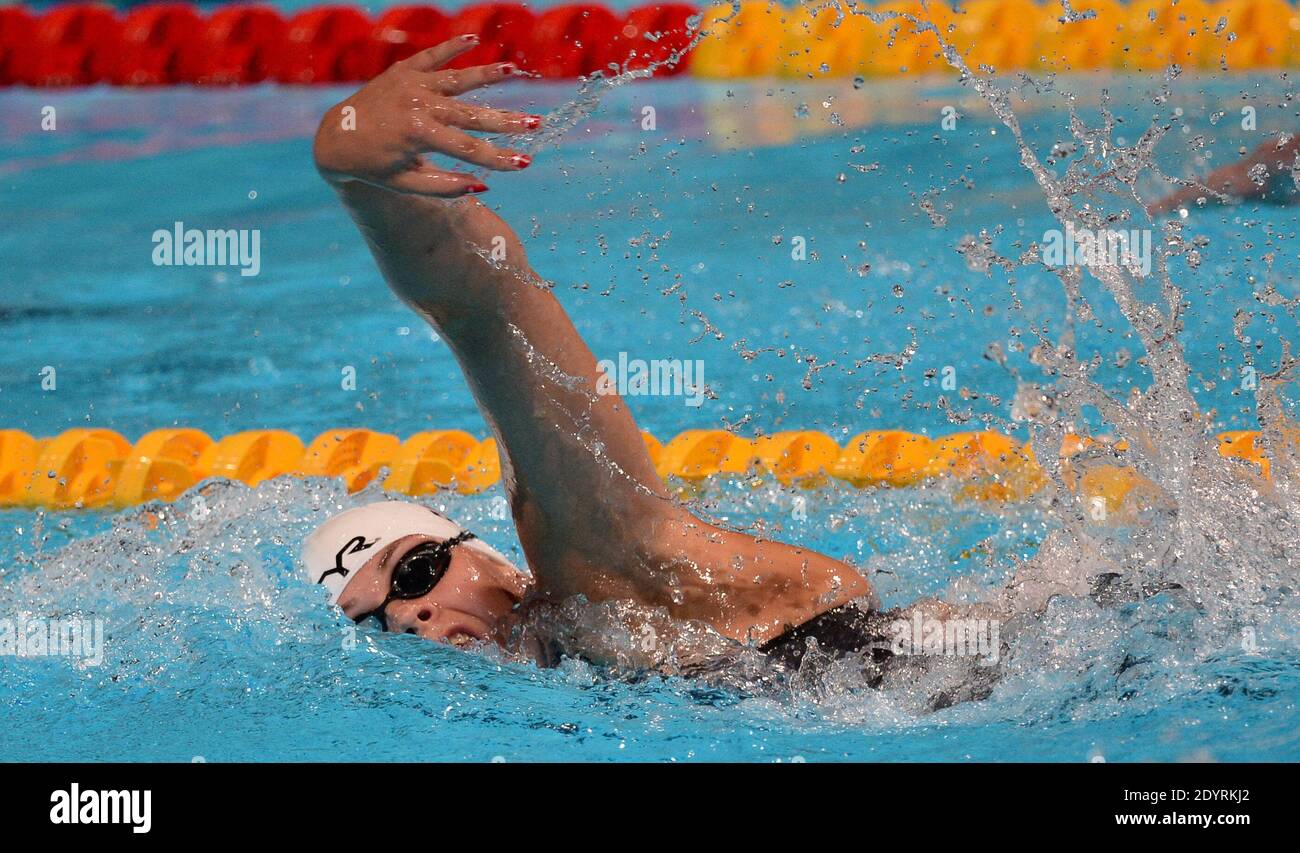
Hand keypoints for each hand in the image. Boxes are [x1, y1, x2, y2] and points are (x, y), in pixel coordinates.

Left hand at [313, 34, 539, 197]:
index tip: (525, 163)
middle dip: (505, 120)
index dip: (498, 158)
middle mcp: (416, 105)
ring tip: (513, 71)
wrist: (336, 138)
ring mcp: (410, 84)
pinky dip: (452, 46)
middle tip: (536, 123)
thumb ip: (444, 187)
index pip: (467, 149)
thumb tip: (484, 186)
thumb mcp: (407, 184)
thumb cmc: (374, 167)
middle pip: (470, 115)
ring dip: (486, 75)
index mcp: (416, 135)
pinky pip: (432, 56)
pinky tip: (475, 39)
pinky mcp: (403, 71)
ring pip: (456, 80)